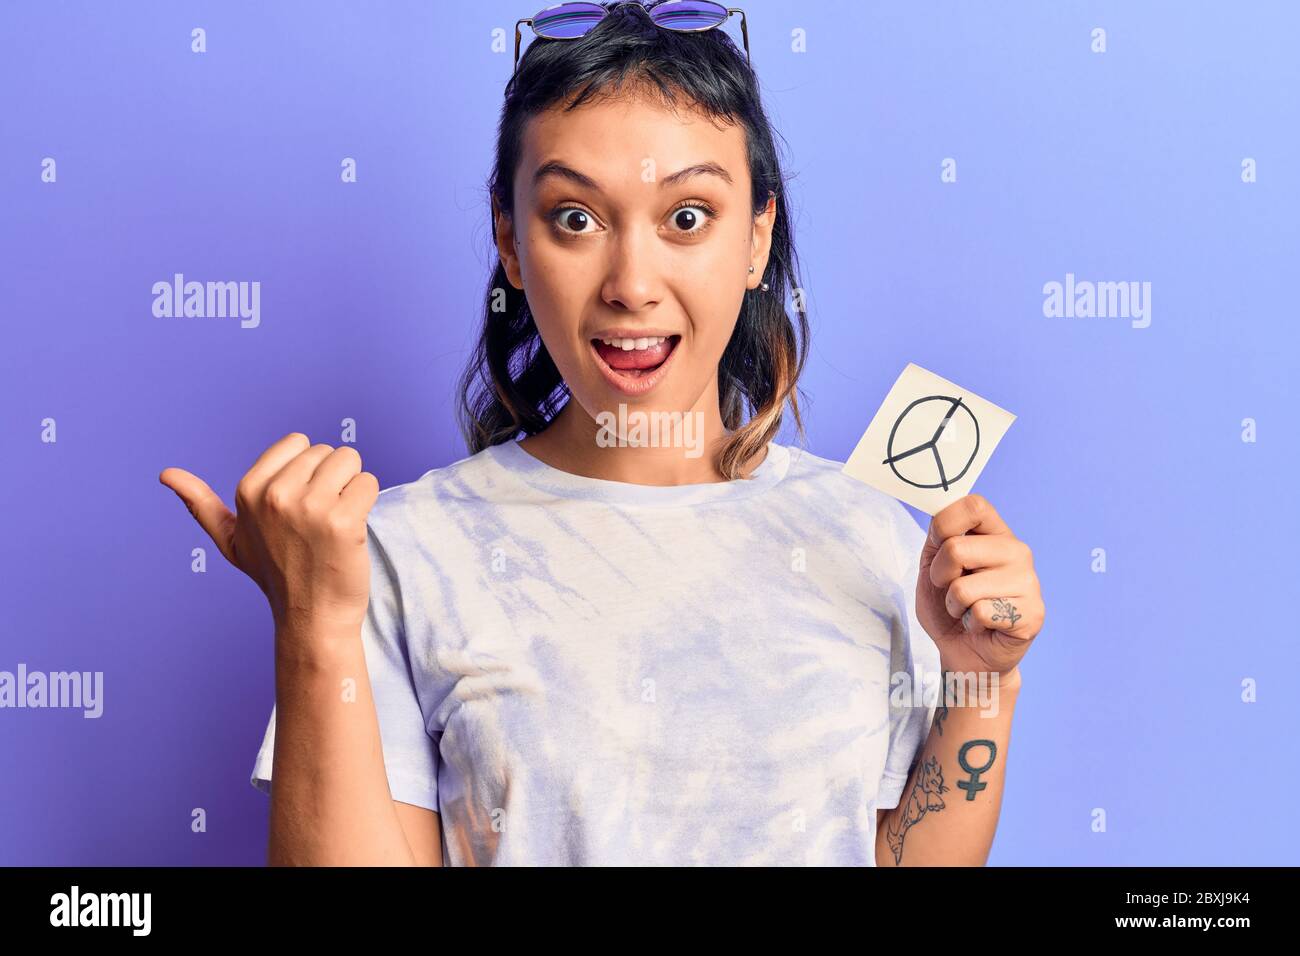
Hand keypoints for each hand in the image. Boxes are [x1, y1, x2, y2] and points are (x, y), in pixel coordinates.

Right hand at [159, 432, 379, 629]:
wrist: (311, 617)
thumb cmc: (275, 575)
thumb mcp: (231, 540)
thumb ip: (200, 505)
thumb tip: (165, 474)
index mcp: (248, 490)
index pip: (298, 442)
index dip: (307, 470)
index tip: (299, 505)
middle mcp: (275, 495)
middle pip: (327, 451)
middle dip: (332, 480)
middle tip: (319, 521)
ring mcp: (309, 507)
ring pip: (350, 461)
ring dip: (351, 488)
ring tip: (335, 522)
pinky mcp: (342, 521)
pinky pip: (368, 483)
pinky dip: (367, 502)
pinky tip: (352, 530)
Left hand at [914, 494, 1043, 678]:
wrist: (965, 655)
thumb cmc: (949, 610)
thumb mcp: (932, 568)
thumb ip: (937, 538)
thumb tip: (939, 511)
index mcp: (995, 534)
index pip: (974, 505)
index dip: (945, 523)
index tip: (937, 544)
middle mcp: (1017, 552)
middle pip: (957, 548)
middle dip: (939, 576)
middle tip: (951, 590)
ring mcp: (1028, 582)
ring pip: (964, 587)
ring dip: (954, 605)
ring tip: (968, 610)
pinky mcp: (1032, 613)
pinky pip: (979, 612)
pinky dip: (970, 624)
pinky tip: (983, 626)